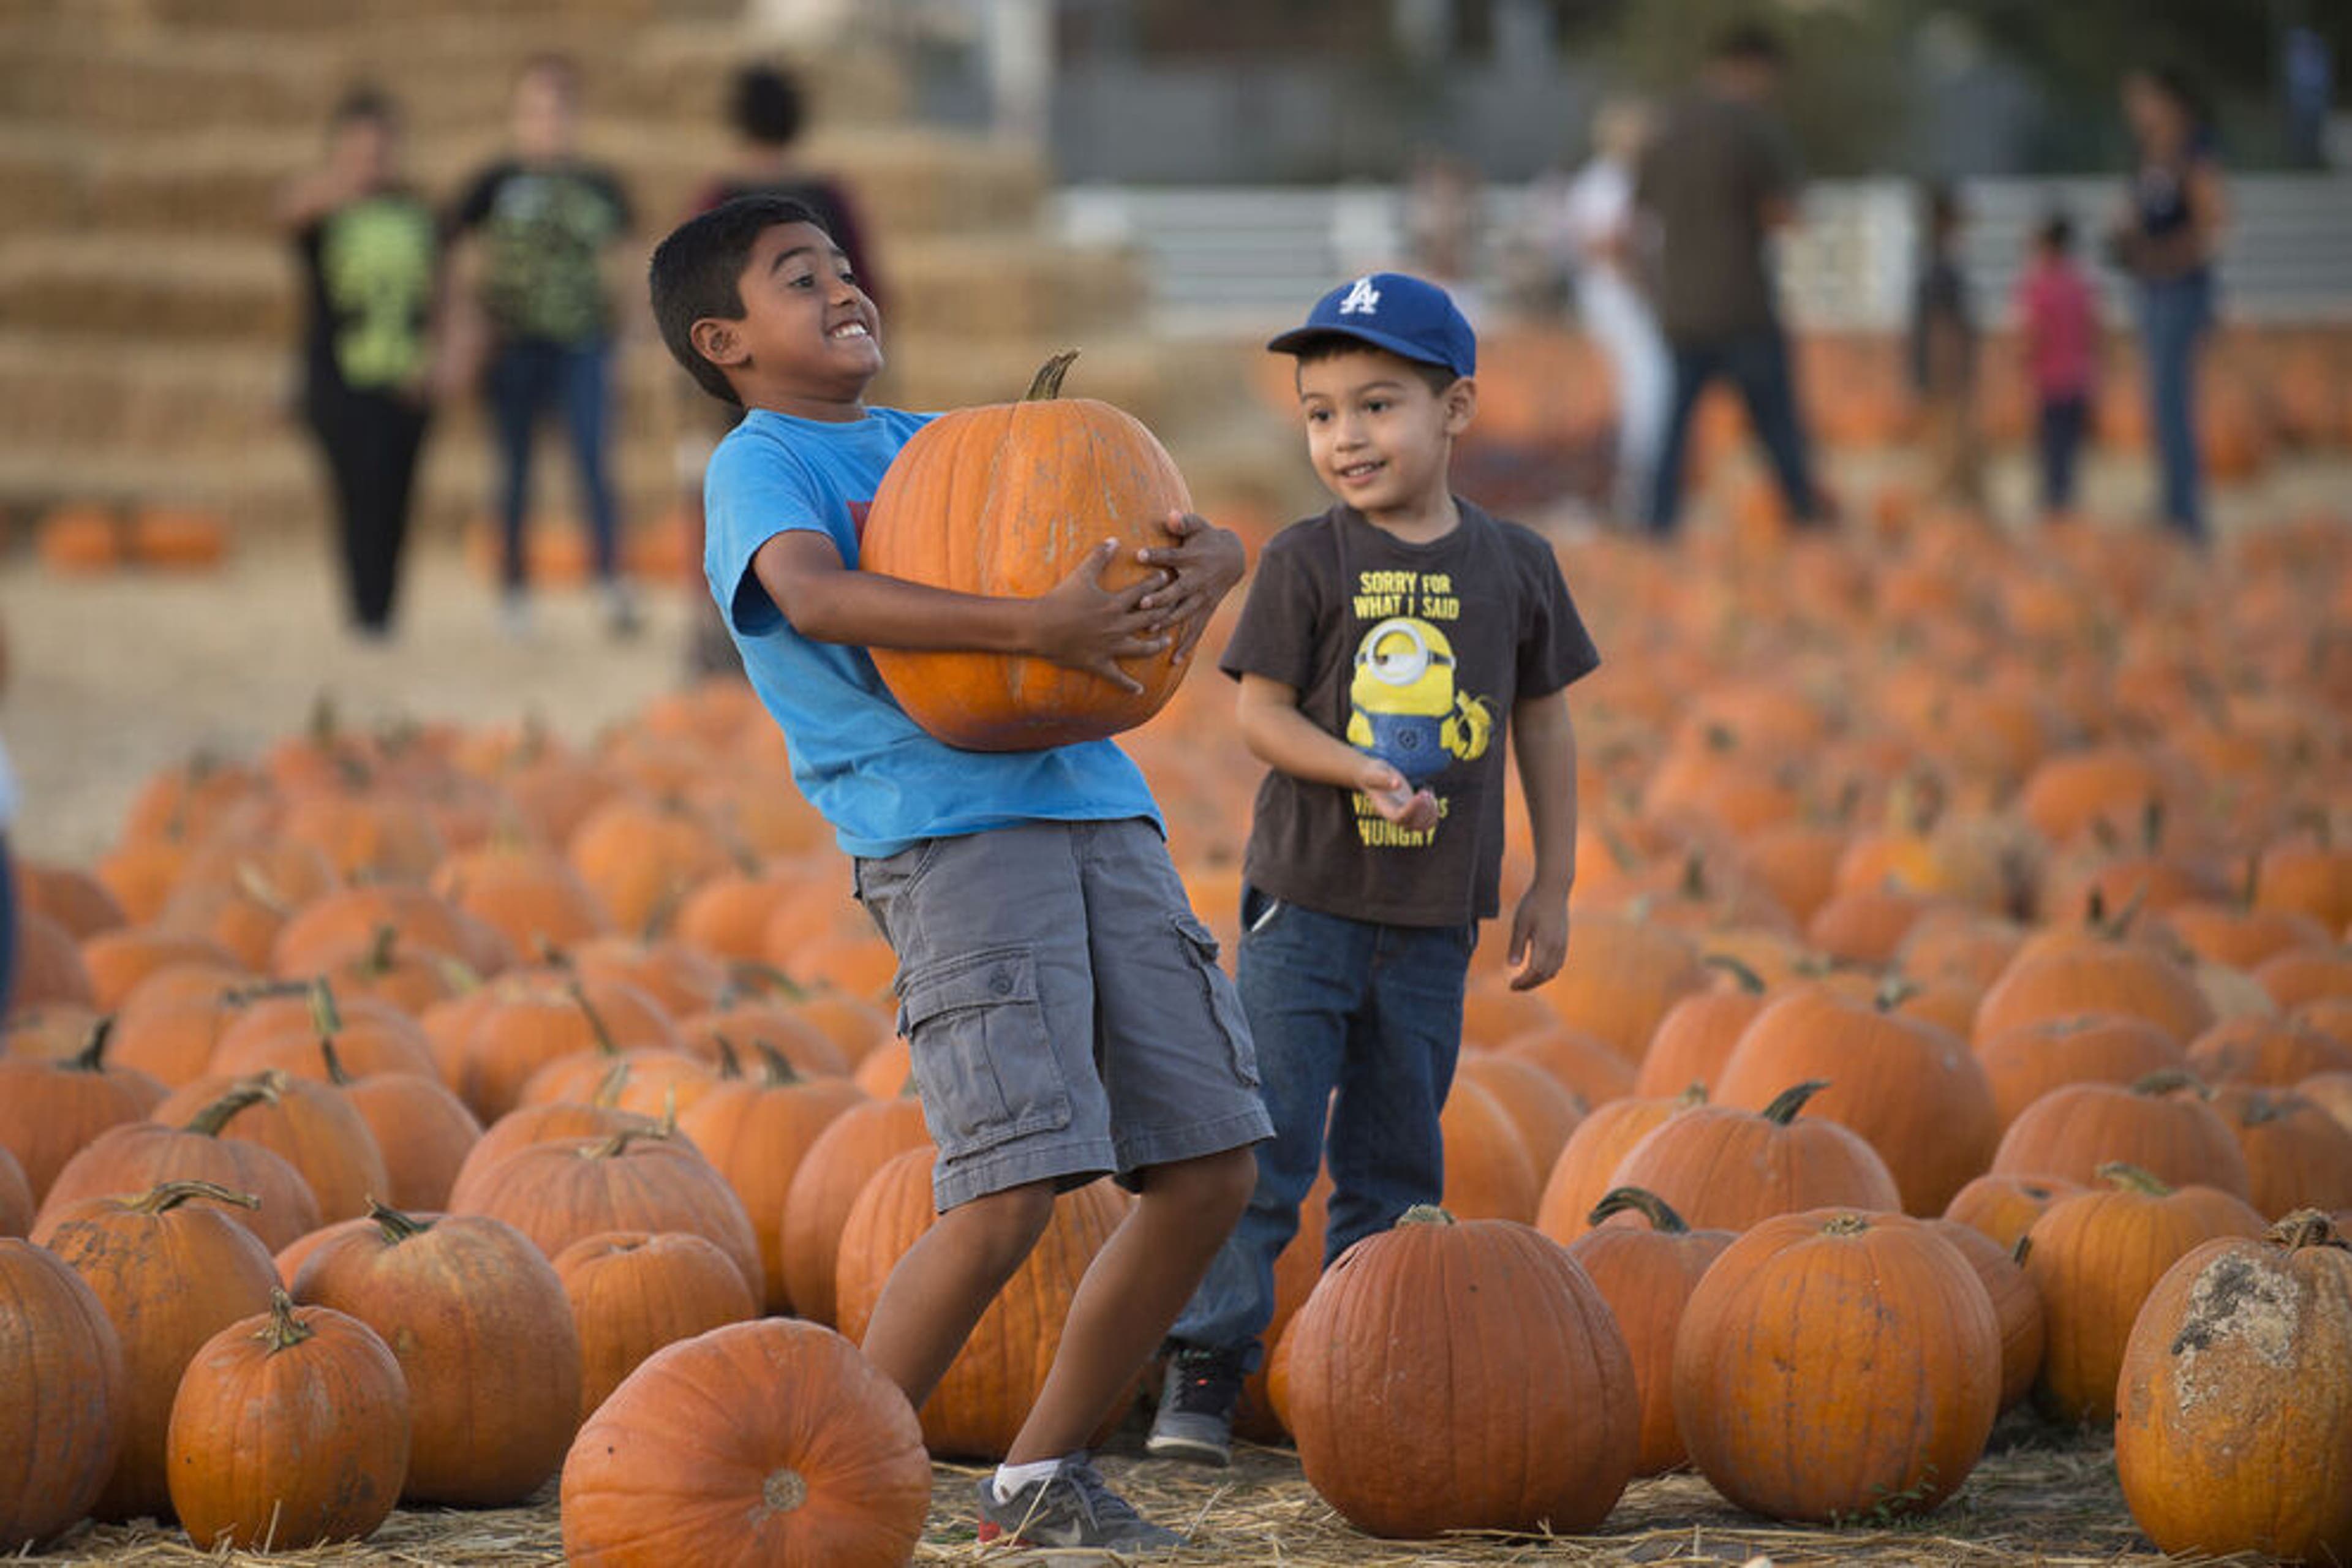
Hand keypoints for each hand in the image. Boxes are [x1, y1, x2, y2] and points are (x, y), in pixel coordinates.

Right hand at [1029, 538, 1166, 694]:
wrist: (1039, 626)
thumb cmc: (1060, 599)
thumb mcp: (1080, 574)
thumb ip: (1098, 557)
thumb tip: (1113, 540)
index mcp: (1114, 604)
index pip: (1143, 592)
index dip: (1157, 584)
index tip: (1168, 577)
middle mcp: (1117, 627)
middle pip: (1149, 620)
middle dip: (1165, 613)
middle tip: (1177, 608)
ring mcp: (1110, 647)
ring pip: (1142, 649)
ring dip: (1156, 646)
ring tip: (1166, 642)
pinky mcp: (1099, 663)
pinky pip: (1117, 678)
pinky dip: (1129, 685)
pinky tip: (1140, 691)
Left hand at [1136, 511, 1244, 665]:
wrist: (1234, 557)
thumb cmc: (1206, 538)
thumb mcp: (1199, 525)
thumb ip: (1184, 521)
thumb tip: (1171, 515)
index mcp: (1193, 558)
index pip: (1173, 556)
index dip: (1157, 555)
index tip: (1139, 554)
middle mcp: (1197, 581)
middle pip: (1179, 590)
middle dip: (1162, 597)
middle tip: (1144, 603)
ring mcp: (1202, 599)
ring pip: (1185, 613)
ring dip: (1169, 621)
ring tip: (1151, 630)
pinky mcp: (1205, 611)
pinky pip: (1196, 630)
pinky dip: (1186, 646)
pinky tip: (1173, 661)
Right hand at [1356, 758, 1438, 831]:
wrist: (1373, 776)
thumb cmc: (1371, 774)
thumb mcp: (1374, 774)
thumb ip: (1384, 779)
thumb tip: (1397, 784)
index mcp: (1385, 809)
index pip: (1399, 818)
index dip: (1411, 810)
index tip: (1418, 795)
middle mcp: (1395, 815)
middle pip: (1412, 825)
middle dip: (1423, 811)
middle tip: (1424, 792)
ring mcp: (1405, 813)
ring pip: (1423, 825)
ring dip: (1430, 812)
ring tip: (1428, 793)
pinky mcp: (1413, 809)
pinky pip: (1427, 819)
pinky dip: (1433, 809)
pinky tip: (1429, 792)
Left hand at [1506, 889, 1569, 991]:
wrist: (1554, 889)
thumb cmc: (1533, 903)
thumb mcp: (1520, 923)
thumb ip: (1516, 945)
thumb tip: (1511, 965)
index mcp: (1545, 943)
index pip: (1534, 971)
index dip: (1523, 982)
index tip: (1510, 985)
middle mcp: (1557, 947)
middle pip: (1544, 975)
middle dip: (1529, 984)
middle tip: (1514, 987)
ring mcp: (1562, 945)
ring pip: (1553, 971)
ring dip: (1538, 980)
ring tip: (1523, 981)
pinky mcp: (1564, 941)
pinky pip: (1557, 964)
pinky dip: (1546, 972)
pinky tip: (1536, 970)